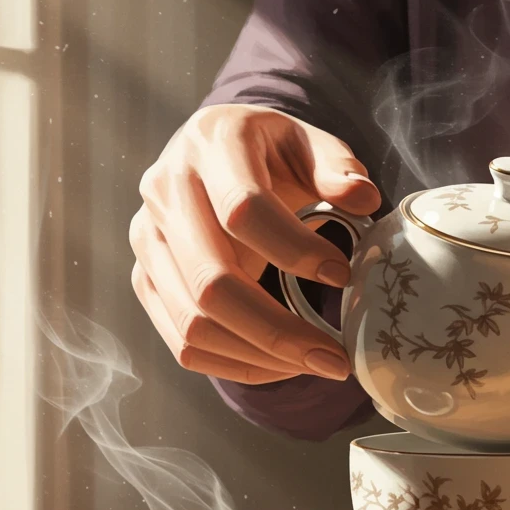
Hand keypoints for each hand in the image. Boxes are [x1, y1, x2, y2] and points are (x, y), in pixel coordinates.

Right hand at [131, 104, 379, 383]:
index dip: (295, 250)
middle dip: (278, 330)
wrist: (214, 152)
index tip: (342, 275)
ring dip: (259, 357)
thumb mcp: (308, 143)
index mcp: (210, 145)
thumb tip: (364, 198)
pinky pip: (182, 342)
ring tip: (314, 364)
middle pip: (211, 281)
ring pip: (193, 321)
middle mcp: (165, 192)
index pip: (242, 209)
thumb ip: (338, 167)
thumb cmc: (270, 153)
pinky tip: (280, 366)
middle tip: (333, 357)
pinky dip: (234, 364)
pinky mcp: (145, 278)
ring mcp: (148, 240)